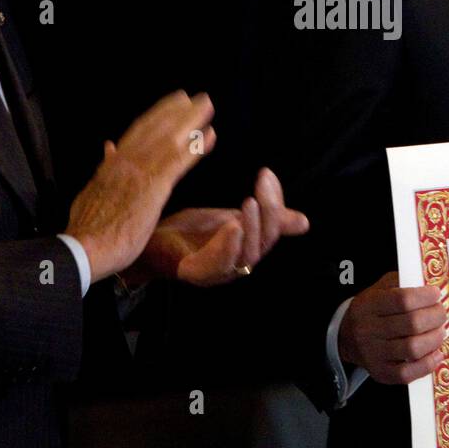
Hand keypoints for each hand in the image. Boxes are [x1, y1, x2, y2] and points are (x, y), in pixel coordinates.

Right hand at [66, 91, 215, 282]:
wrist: (83, 247)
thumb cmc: (87, 228)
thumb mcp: (91, 190)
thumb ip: (104, 167)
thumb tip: (108, 147)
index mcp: (113, 163)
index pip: (138, 131)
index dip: (158, 115)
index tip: (173, 103)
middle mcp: (126, 161)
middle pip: (156, 127)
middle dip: (177, 110)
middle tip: (196, 97)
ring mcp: (140, 172)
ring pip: (170, 138)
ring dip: (191, 120)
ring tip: (207, 105)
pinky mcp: (153, 188)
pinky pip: (179, 161)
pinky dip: (196, 147)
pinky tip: (210, 136)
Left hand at [130, 168, 309, 286]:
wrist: (144, 241)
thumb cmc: (188, 233)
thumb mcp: (231, 220)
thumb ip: (263, 218)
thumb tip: (304, 221)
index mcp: (247, 250)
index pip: (273, 229)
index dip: (275, 203)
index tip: (267, 173)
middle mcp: (235, 265)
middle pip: (264, 243)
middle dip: (268, 213)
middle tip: (261, 185)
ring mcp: (216, 273)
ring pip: (246, 257)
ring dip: (251, 228)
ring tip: (249, 203)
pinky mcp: (194, 274)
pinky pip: (216, 265)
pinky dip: (227, 247)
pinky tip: (231, 226)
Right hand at [339, 272, 444, 384]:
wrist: (346, 337)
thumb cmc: (371, 310)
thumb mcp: (380, 289)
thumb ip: (402, 283)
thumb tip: (430, 285)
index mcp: (369, 305)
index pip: (402, 299)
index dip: (424, 296)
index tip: (436, 294)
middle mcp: (369, 330)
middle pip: (412, 324)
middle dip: (435, 317)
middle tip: (441, 314)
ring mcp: (373, 354)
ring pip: (413, 348)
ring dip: (435, 339)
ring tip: (440, 332)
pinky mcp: (380, 373)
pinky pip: (408, 373)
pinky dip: (428, 364)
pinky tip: (436, 354)